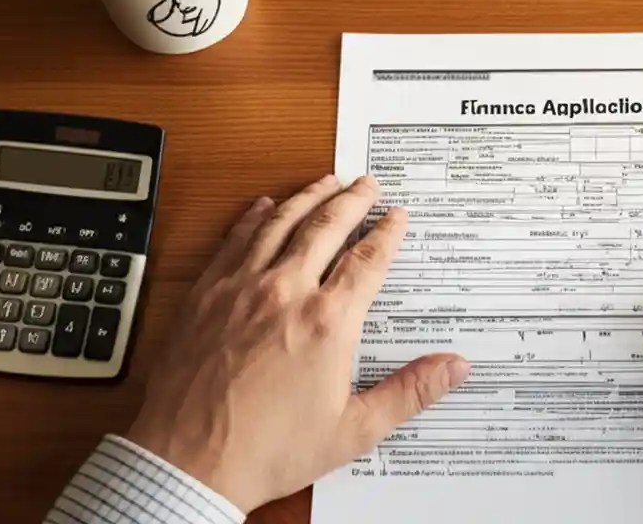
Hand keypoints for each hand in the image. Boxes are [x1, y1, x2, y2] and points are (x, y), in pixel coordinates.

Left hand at [126, 175, 469, 512]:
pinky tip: (263, 207)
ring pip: (279, 223)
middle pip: (326, 228)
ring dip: (307, 197)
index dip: (387, 233)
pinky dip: (253, 218)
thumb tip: (455, 368)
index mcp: (328, 322)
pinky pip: (234, 241)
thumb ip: (408, 392)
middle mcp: (285, 292)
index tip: (397, 216)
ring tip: (325, 181)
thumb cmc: (267, 451)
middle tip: (366, 182)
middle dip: (351, 200)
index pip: (368, 260)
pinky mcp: (206, 295)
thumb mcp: (352, 430)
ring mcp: (241, 288)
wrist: (187, 461)